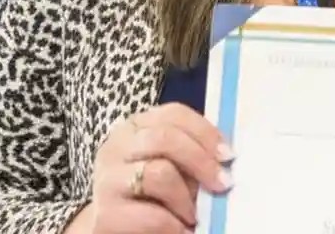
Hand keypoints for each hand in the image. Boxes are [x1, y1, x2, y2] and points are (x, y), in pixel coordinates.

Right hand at [67, 103, 234, 233]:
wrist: (112, 229)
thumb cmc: (148, 194)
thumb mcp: (170, 166)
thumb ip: (190, 156)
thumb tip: (225, 161)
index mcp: (135, 127)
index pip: (174, 114)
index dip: (205, 132)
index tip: (228, 155)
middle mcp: (116, 146)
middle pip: (165, 138)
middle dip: (201, 161)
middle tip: (223, 184)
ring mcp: (107, 179)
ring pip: (159, 173)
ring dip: (186, 197)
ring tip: (195, 215)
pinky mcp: (106, 214)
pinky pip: (153, 215)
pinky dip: (176, 225)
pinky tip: (184, 230)